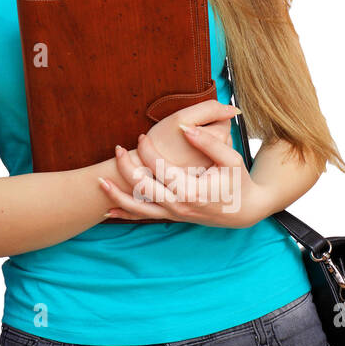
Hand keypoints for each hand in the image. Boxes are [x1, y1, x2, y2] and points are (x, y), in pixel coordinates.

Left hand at [101, 123, 268, 227]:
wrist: (245, 211)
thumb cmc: (239, 182)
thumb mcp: (231, 159)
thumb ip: (208, 143)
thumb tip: (184, 127)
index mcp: (191, 190)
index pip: (159, 168)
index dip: (147, 150)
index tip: (142, 136)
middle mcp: (179, 205)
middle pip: (142, 187)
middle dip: (126, 167)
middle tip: (117, 149)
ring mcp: (174, 214)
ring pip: (139, 208)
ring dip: (117, 196)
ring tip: (99, 182)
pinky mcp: (172, 217)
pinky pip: (144, 218)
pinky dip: (125, 215)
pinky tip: (108, 211)